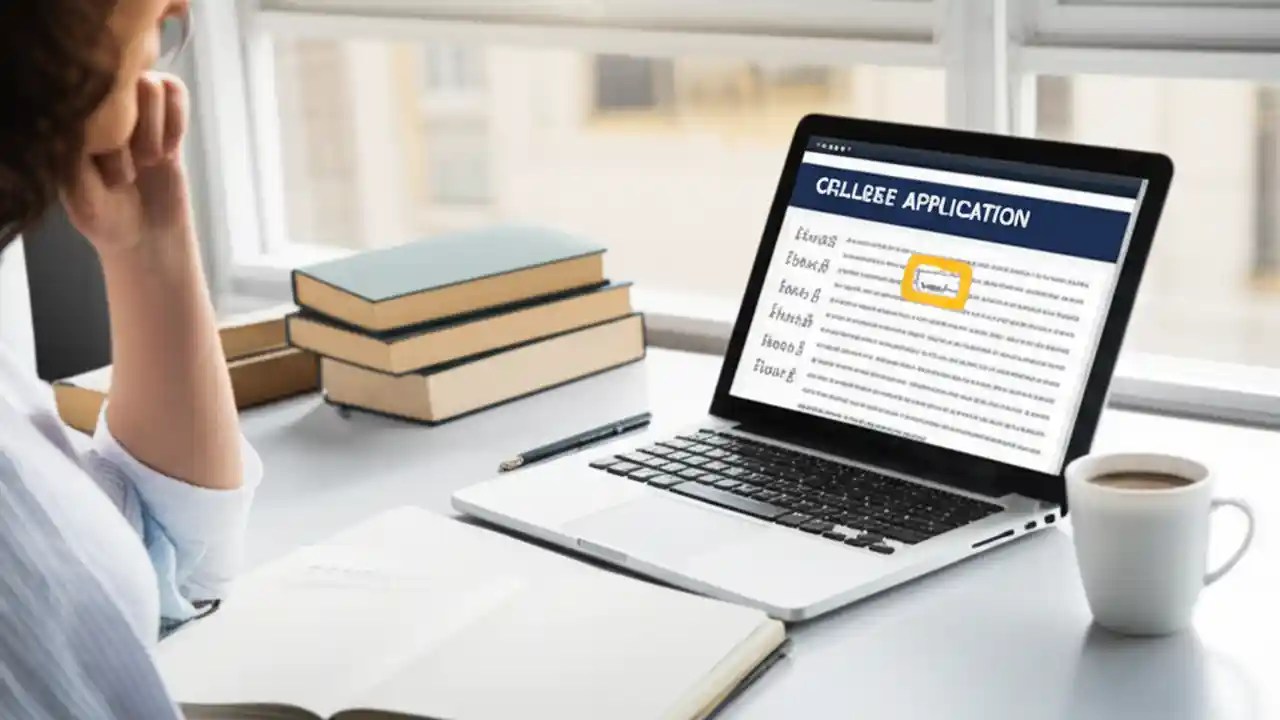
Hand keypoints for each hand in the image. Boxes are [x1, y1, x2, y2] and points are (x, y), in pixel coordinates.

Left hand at [63, 72, 191, 257]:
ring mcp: (134, 109)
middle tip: (132, 171)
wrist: (148, 239)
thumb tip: (90, 116)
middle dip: (132, 130)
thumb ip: (78, 156)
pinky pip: (176, 90)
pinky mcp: (165, 116)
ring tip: (150, 159)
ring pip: (151, 83)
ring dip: (155, 126)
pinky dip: (177, 121)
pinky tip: (171, 150)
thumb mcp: (81, 197)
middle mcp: (98, 109)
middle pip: (121, 82)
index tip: (112, 179)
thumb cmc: (107, 220)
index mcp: (67, 124)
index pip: (85, 97)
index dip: (106, 136)